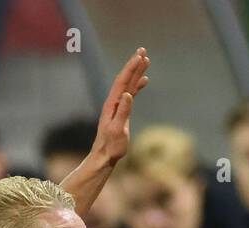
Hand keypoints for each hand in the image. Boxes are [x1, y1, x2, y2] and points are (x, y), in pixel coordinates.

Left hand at [91, 48, 149, 165]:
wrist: (104, 156)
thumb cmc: (111, 146)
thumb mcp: (118, 130)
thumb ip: (123, 112)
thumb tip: (128, 94)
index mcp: (113, 104)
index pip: (123, 81)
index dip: (132, 68)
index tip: (140, 56)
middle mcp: (114, 102)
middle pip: (125, 78)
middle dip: (134, 64)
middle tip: (143, 50)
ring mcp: (117, 106)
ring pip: (128, 84)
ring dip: (136, 72)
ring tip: (145, 60)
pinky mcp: (121, 111)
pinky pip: (130, 93)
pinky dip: (137, 85)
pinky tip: (144, 81)